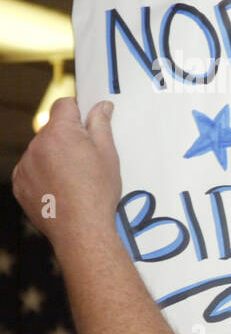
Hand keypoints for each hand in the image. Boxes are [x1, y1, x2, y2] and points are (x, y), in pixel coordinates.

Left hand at [12, 97, 120, 248]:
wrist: (81, 229)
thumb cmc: (98, 192)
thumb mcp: (108, 155)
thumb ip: (101, 125)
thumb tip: (101, 107)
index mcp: (60, 133)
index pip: (64, 105)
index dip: (78, 111)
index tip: (88, 124)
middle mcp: (37, 145)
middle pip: (52, 130)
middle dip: (67, 138)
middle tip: (86, 160)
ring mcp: (25, 165)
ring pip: (41, 150)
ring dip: (53, 157)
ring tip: (73, 180)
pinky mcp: (19, 183)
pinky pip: (31, 170)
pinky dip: (43, 175)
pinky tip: (60, 189)